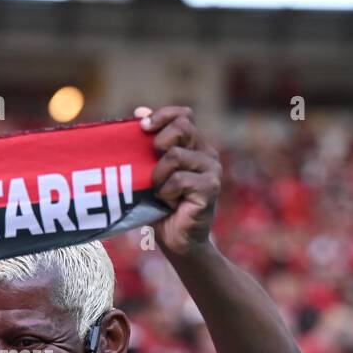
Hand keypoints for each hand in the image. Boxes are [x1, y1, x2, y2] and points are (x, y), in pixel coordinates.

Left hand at [136, 105, 221, 259]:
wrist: (176, 241)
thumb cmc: (161, 206)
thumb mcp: (149, 171)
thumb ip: (148, 144)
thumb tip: (139, 111)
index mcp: (194, 146)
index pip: (183, 115)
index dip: (162, 116)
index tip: (142, 127)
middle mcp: (207, 154)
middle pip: (182, 126)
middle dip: (159, 143)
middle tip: (152, 166)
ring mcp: (212, 170)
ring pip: (175, 156)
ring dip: (158, 176)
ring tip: (160, 193)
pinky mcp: (211, 188)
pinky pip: (179, 179)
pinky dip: (166, 192)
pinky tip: (170, 204)